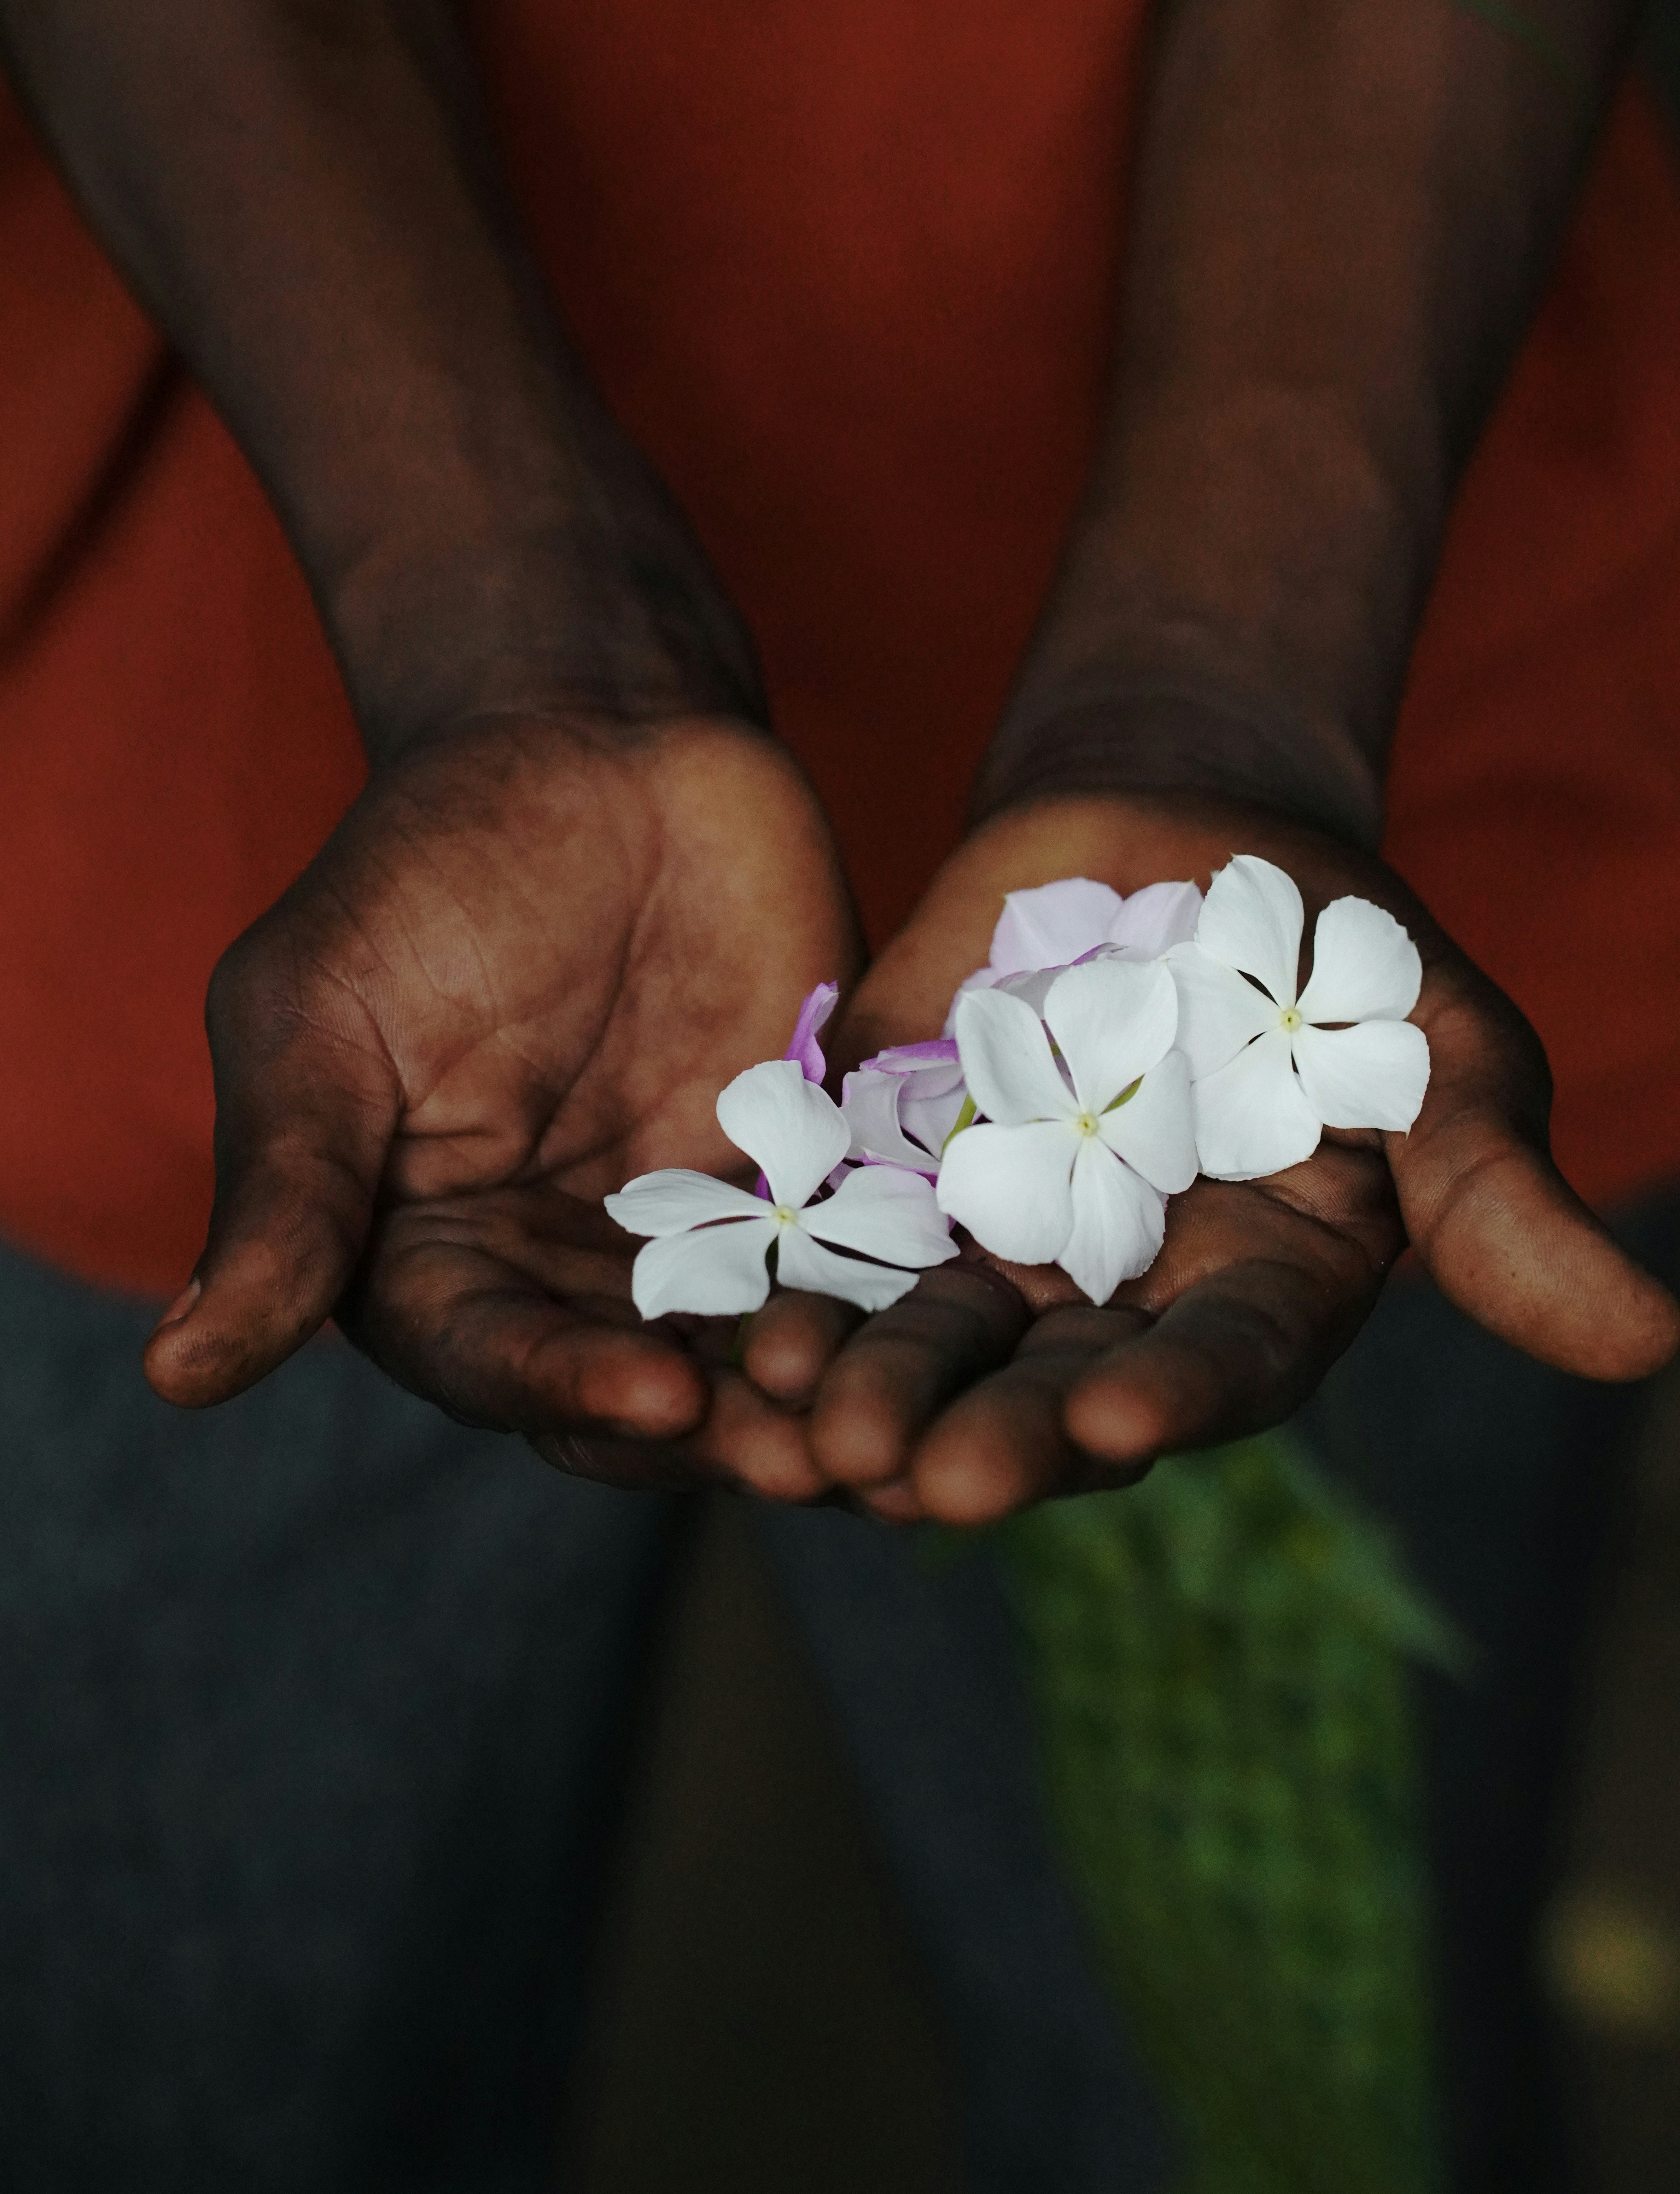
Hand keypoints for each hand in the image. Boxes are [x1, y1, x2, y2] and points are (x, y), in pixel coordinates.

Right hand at [142, 709, 859, 1482]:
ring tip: (908, 1424)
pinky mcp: (813, 1161)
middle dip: (726, 1428)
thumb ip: (289, 1195)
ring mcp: (701, 1221)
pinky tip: (984, 1325)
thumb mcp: (318, 1020)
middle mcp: (571, 1265)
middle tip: (813, 1456)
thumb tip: (182, 1374)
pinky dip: (914, 1293)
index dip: (567, 1383)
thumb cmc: (422, 866)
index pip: (496, 1358)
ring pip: (766, 1344)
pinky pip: (867, 1248)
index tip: (652, 1393)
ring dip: (834, 1390)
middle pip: (646, 1386)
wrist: (591, 737)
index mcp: (439, 1256)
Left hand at [720, 792, 1679, 1524]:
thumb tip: (1646, 1341)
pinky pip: (834, 1254)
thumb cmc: (1337, 950)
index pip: (1223, 1368)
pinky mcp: (893, 1181)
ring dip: (864, 1389)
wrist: (1178, 827)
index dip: (1179, 1394)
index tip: (1126, 1412)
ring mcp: (997, 1251)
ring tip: (797, 1421)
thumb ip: (1498, 1197)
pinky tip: (725, 1322)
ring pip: (924, 1346)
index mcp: (1256, 1299)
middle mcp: (1120, 1306)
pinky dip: (784, 1286)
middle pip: (1054, 1392)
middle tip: (922, 1476)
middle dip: (992, 1433)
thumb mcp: (1437, 1054)